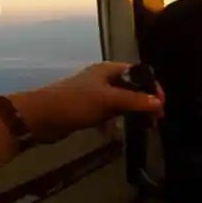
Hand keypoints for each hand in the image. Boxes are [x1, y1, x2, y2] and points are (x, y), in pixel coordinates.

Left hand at [8, 62, 164, 141]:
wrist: (39, 118)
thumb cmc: (74, 103)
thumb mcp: (108, 101)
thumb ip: (134, 101)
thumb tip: (159, 103)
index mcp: (108, 69)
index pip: (139, 73)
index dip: (152, 87)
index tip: (161, 106)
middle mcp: (103, 79)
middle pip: (131, 88)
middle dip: (144, 102)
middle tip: (155, 120)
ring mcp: (94, 94)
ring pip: (120, 102)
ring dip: (130, 113)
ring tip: (142, 127)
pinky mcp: (86, 110)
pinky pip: (107, 114)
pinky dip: (114, 122)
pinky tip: (115, 133)